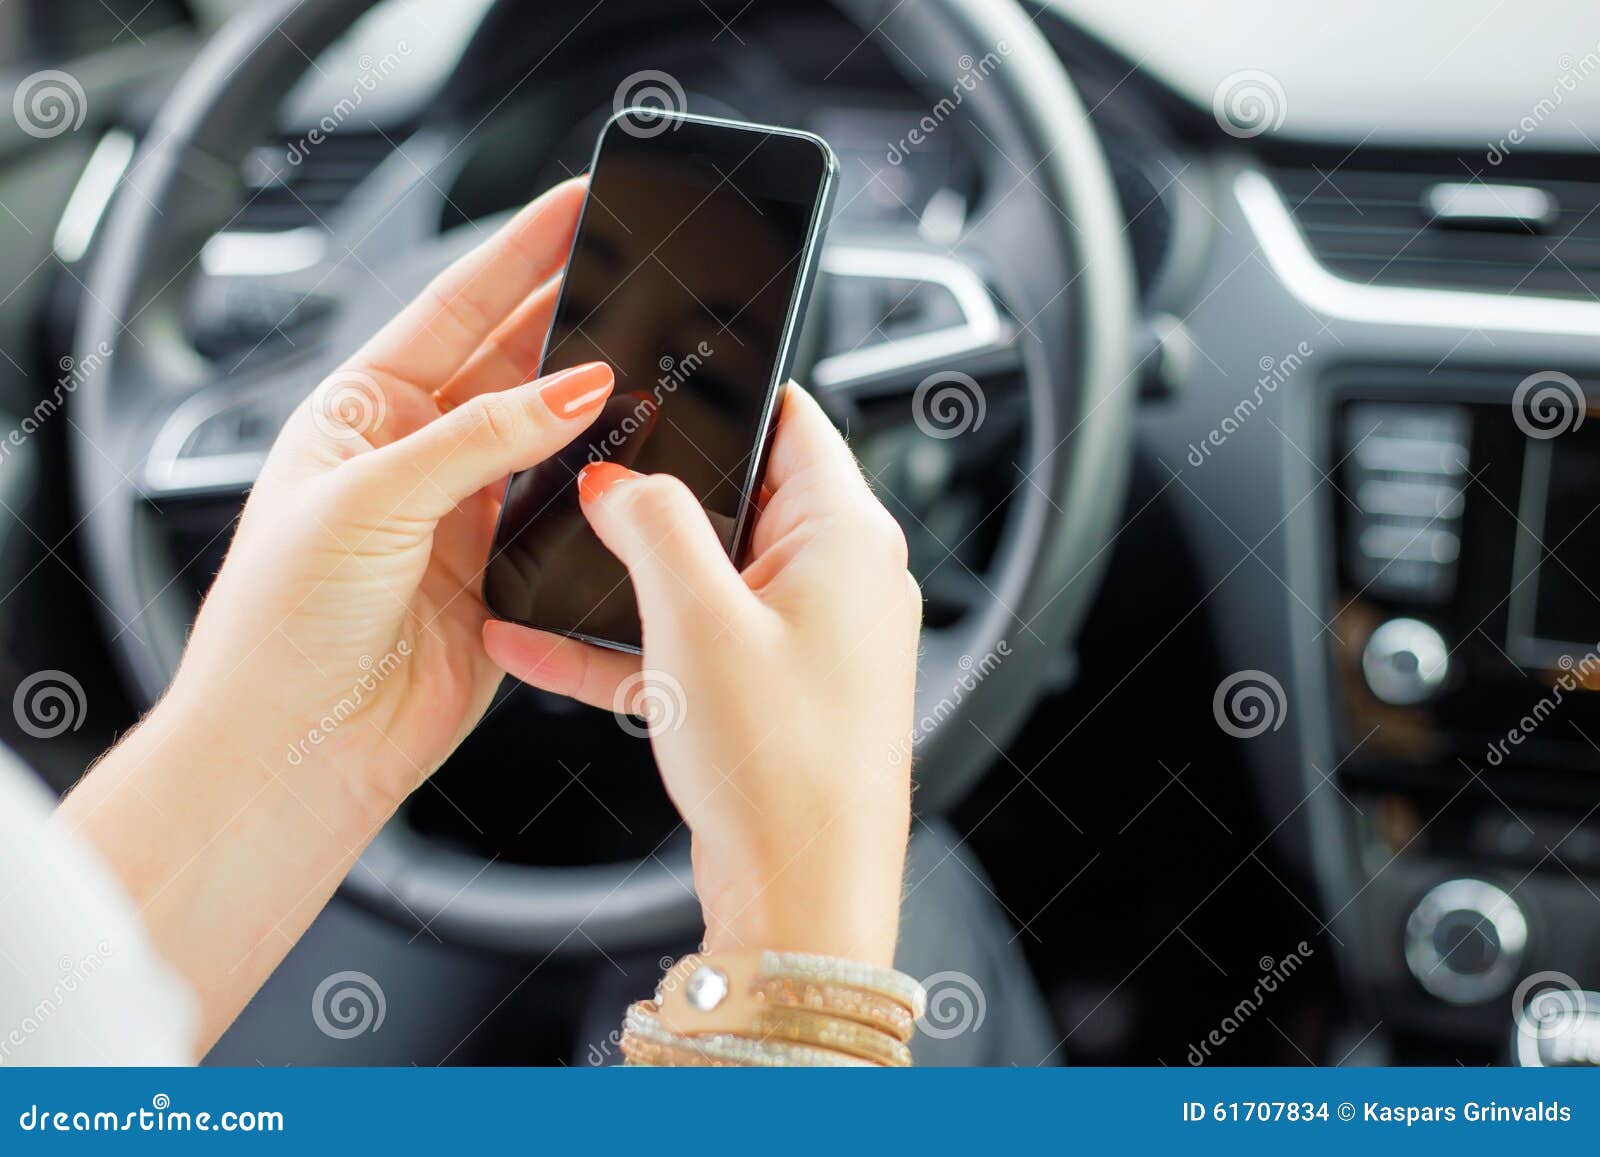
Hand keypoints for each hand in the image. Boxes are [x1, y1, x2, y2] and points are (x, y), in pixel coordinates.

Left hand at [167, 177, 610, 810]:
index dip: (517, 254)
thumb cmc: (282, 622)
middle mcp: (414, 455)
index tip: (575, 209)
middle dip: (570, 314)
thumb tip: (572, 388)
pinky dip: (599, 485)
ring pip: (546, 436)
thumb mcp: (370, 499)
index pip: (452, 309)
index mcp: (361, 412)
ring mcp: (461, 515)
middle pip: (509, 360)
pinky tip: (633, 460)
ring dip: (592, 403)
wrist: (296, 744)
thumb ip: (480, 439)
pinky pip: (563, 511)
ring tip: (651, 359)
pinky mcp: (502, 575)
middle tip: (638, 271)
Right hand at [483, 386, 921, 966]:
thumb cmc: (782, 765)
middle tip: (582, 477)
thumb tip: (619, 480)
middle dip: (658, 493)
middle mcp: (844, 579)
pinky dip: (633, 645)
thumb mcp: (696, 616)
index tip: (652, 387)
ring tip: (548, 565)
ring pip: (710, 578)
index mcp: (847, 533)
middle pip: (741, 497)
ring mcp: (814, 641)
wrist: (805, 898)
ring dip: (632, 579)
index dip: (719, 394)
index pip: (790, 417)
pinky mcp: (781, 694)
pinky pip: (698, 647)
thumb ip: (652, 523)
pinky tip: (542, 648)